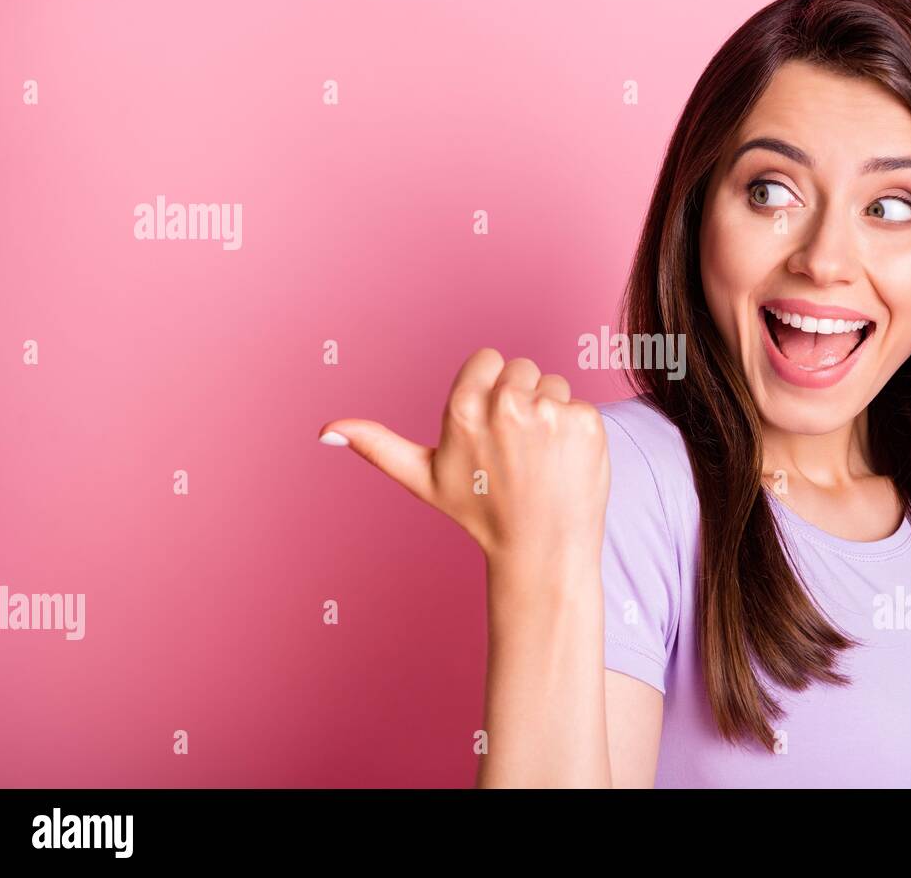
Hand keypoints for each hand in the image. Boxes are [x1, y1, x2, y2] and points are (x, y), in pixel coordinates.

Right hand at [317, 348, 610, 581]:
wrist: (541, 550)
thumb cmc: (482, 514)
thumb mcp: (425, 479)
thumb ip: (378, 447)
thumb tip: (325, 430)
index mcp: (463, 409)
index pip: (488, 359)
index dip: (490, 390)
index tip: (491, 427)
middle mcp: (506, 405)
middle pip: (522, 368)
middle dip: (522, 399)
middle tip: (518, 449)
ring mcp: (549, 413)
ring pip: (554, 384)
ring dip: (551, 414)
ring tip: (541, 458)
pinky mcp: (585, 422)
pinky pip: (581, 404)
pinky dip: (578, 431)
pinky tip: (566, 462)